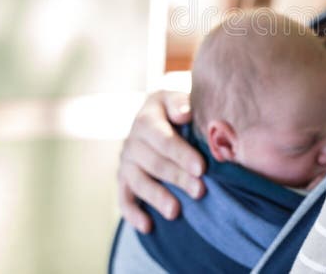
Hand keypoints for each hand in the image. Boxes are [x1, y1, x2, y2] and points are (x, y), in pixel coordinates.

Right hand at [117, 89, 205, 232]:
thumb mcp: (177, 98)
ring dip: (157, 197)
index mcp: (147, 118)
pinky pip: (124, 198)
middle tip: (200, 191)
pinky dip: (133, 213)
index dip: (182, 154)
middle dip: (177, 178)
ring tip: (176, 212)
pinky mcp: (123, 179)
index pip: (163, 139)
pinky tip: (148, 226)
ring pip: (138, 182)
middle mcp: (132, 141)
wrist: (157, 113)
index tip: (201, 168)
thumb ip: (180, 103)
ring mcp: (126, 161)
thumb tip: (184, 113)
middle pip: (154, 163)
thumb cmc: (176, 108)